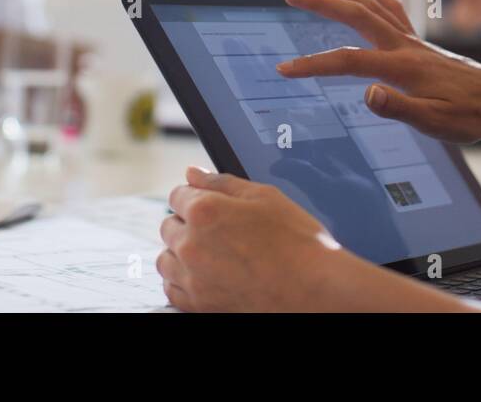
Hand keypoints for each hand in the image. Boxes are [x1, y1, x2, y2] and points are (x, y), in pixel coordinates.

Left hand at [158, 166, 348, 311]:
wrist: (314, 290)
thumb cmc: (297, 242)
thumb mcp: (265, 197)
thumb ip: (222, 183)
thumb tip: (193, 174)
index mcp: (204, 211)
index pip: (178, 195)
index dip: (195, 196)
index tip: (210, 204)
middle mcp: (191, 245)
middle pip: (168, 227)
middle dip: (187, 224)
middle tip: (218, 230)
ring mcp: (193, 279)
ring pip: (166, 260)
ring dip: (181, 253)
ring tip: (211, 253)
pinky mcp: (200, 306)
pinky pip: (172, 290)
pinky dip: (182, 281)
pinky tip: (204, 276)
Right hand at [276, 0, 480, 142]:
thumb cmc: (469, 115)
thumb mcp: (436, 123)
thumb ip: (400, 108)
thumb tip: (368, 94)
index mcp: (401, 67)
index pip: (347, 62)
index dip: (313, 65)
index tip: (284, 69)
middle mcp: (403, 46)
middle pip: (355, 15)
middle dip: (320, 2)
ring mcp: (410, 39)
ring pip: (371, 4)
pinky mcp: (417, 40)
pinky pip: (389, 6)